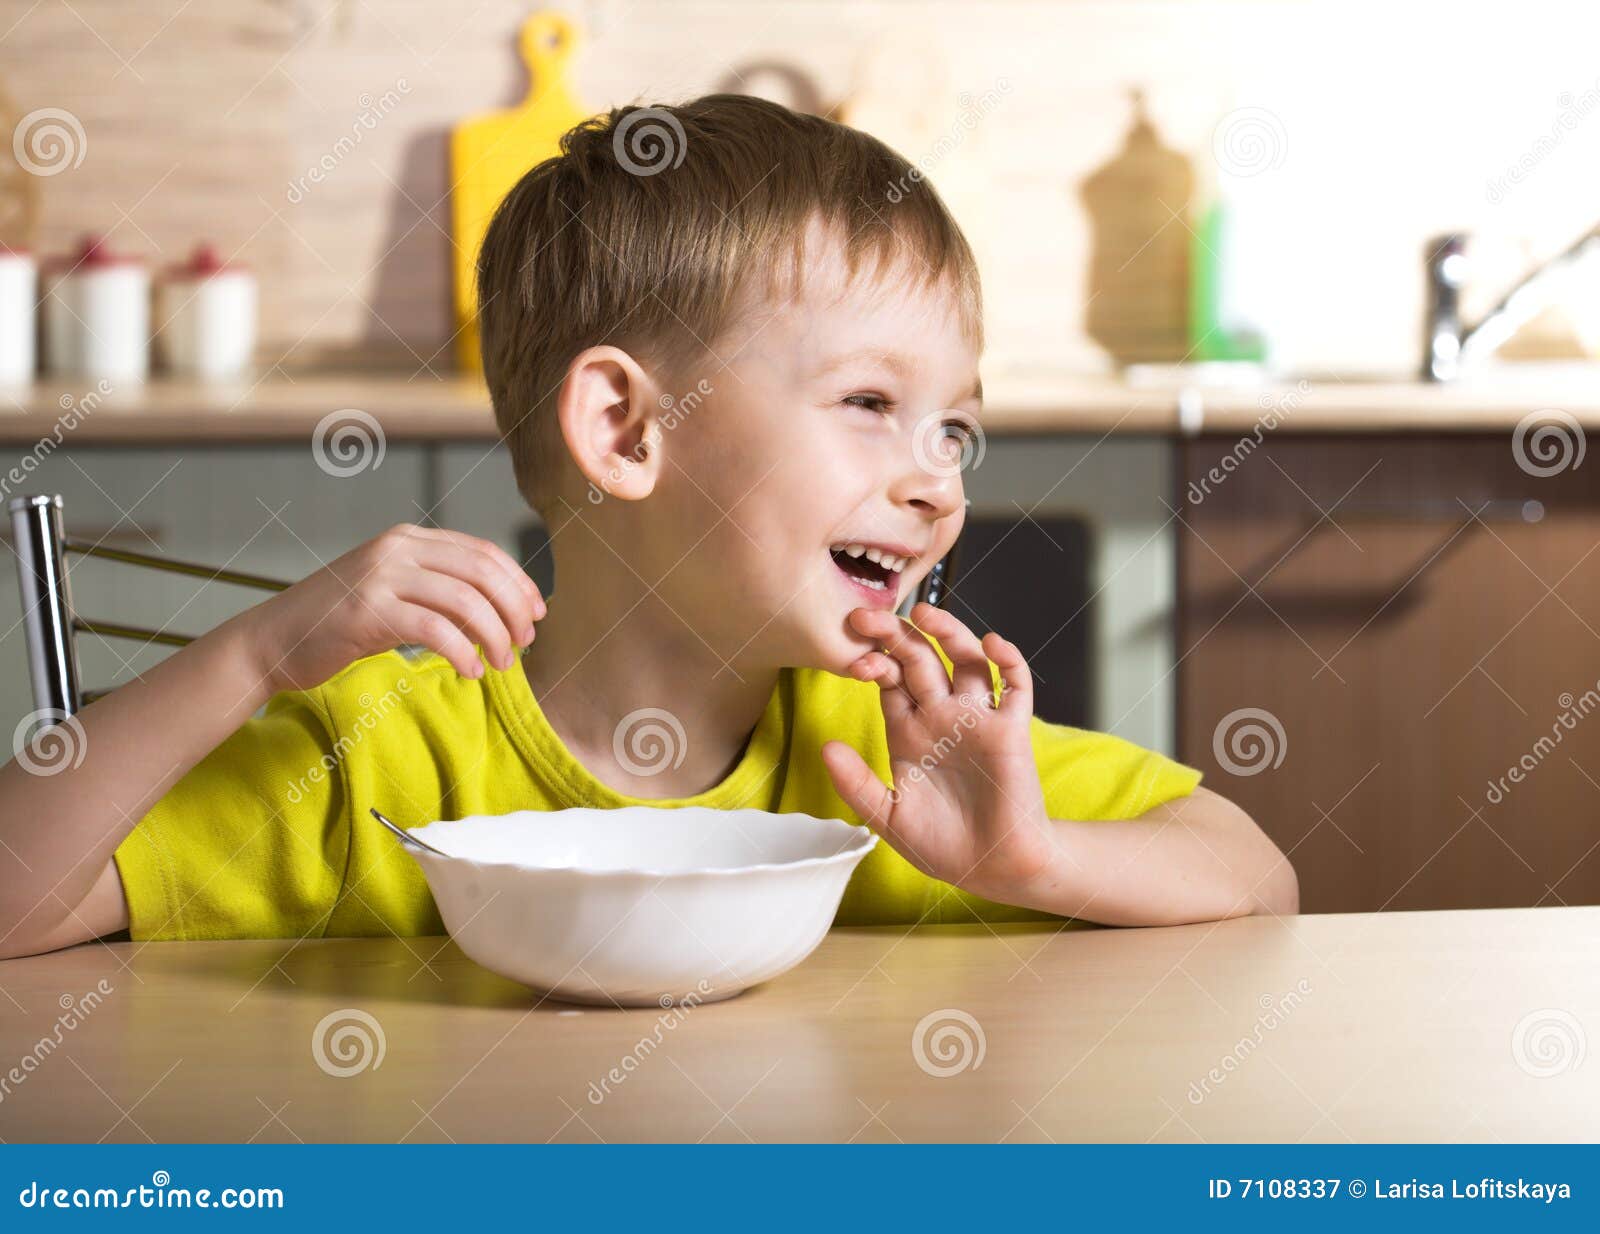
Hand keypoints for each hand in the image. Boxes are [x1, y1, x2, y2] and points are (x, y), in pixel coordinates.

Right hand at [234, 523, 545, 694]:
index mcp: (407, 539)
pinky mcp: (369, 610)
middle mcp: (397, 548)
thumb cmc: (337, 624)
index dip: (519, 582)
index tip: (538, 613)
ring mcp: (381, 576)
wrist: (272, 640)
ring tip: (501, 663)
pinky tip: (471, 671)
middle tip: (526, 643)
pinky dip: (463, 652)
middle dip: (514, 609)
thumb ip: (438, 592)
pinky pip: (436, 629)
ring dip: (495, 635)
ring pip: (466, 600)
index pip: (483, 551)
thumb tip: (499, 612)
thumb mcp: (393, 595)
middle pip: (482, 572)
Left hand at [820, 602, 1056, 904]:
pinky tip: (992, 644)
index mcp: (908, 731)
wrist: (992, 868)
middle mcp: (942, 716)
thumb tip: (826, 748)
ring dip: (949, 632)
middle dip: (895, 634)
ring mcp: (978, 718)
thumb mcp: (887, 816)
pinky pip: (1014, 684)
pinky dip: (1008, 659)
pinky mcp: (1011, 729)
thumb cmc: (940, 844)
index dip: (872, 662)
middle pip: (920, 658)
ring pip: (965, 659)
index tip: (854, 659)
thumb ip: (857, 784)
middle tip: (867, 616)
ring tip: (926, 614)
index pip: (888, 679)